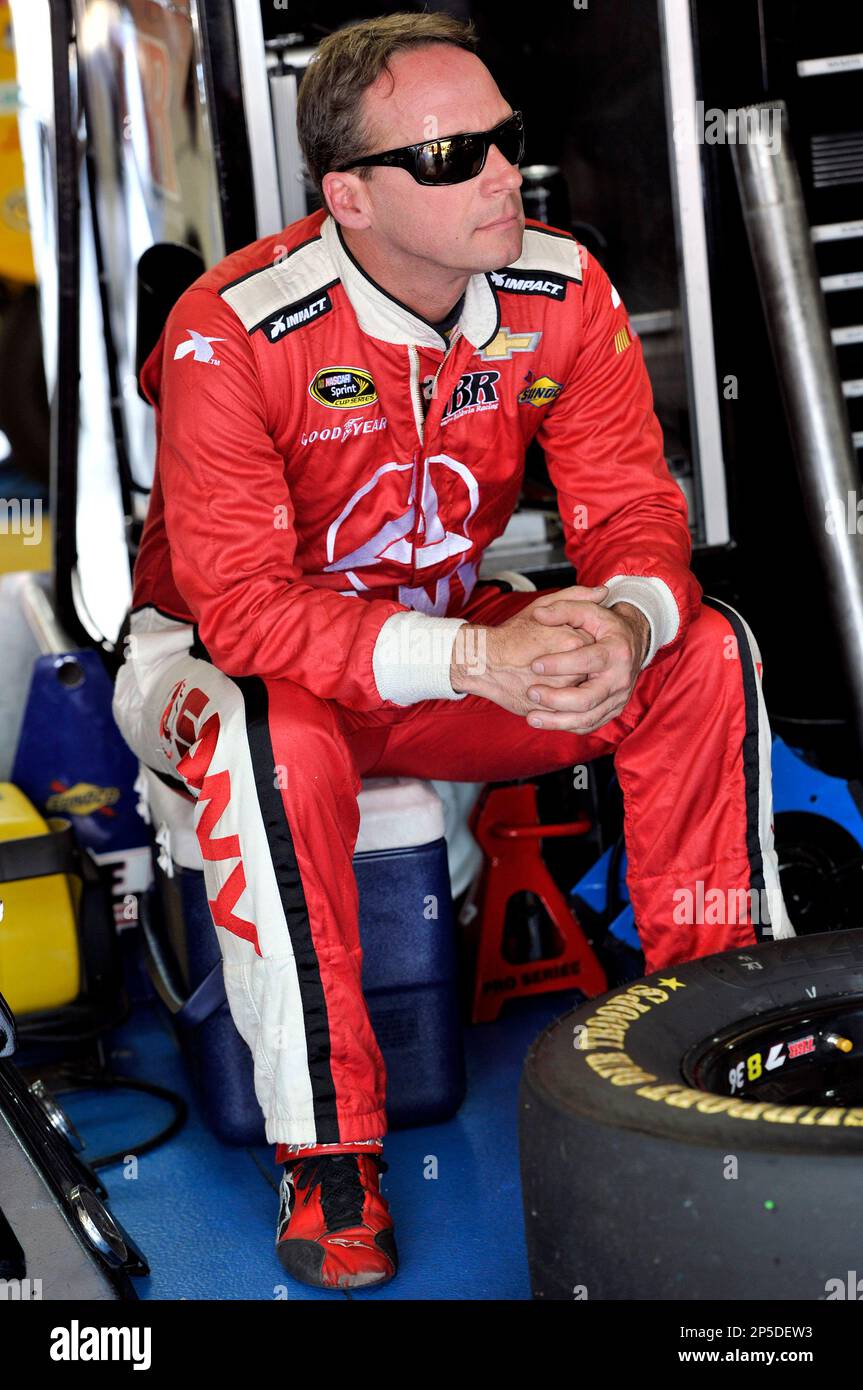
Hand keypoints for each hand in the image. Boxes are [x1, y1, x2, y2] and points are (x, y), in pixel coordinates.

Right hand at [450, 584, 608, 716]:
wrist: (484, 662)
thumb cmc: (511, 635)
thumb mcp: (542, 607)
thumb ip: (575, 597)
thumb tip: (602, 592)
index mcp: (574, 642)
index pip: (596, 645)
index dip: (582, 644)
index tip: (567, 643)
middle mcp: (573, 668)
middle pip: (592, 669)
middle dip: (580, 667)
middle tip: (560, 661)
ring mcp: (563, 691)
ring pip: (582, 691)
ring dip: (574, 685)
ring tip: (554, 676)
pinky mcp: (552, 709)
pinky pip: (570, 709)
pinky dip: (565, 702)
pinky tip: (551, 690)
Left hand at [524, 599, 649, 732]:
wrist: (634, 642)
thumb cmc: (606, 626)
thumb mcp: (589, 611)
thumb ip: (563, 609)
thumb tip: (538, 614)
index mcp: (615, 651)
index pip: (587, 660)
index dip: (560, 664)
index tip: (534, 665)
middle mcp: (620, 679)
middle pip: (587, 698)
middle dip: (556, 699)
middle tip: (531, 692)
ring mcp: (618, 698)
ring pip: (587, 718)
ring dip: (557, 721)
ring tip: (531, 717)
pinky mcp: (613, 710)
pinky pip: (590, 725)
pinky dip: (567, 726)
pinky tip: (546, 722)